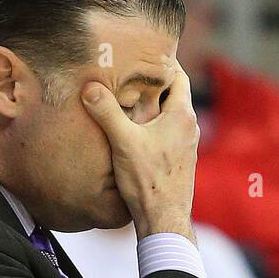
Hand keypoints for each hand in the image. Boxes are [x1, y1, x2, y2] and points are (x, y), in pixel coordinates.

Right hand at [81, 65, 198, 241]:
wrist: (164, 219)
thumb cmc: (148, 181)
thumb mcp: (123, 142)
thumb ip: (106, 112)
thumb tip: (89, 88)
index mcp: (181, 115)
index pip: (178, 76)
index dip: (163, 65)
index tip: (144, 58)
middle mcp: (190, 127)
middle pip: (174, 95)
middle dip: (154, 86)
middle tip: (131, 78)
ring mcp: (187, 146)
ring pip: (171, 116)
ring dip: (154, 109)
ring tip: (131, 104)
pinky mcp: (180, 161)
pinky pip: (169, 135)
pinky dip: (155, 128)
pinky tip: (137, 136)